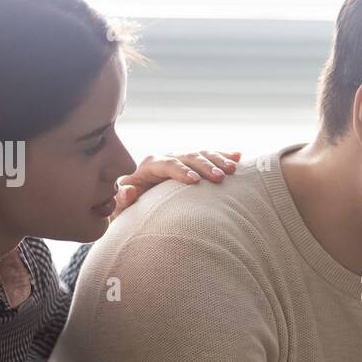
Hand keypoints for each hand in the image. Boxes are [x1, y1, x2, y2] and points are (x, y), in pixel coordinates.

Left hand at [111, 150, 241, 217]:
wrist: (138, 202)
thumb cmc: (131, 207)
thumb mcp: (122, 206)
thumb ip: (122, 198)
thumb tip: (128, 190)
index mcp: (150, 166)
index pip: (166, 164)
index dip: (180, 171)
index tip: (195, 181)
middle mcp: (167, 159)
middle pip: (188, 157)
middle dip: (204, 165)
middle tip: (220, 177)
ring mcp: (182, 161)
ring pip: (201, 154)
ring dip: (218, 160)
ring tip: (233, 169)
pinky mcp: (193, 165)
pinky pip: (209, 157)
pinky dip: (223, 156)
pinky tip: (238, 157)